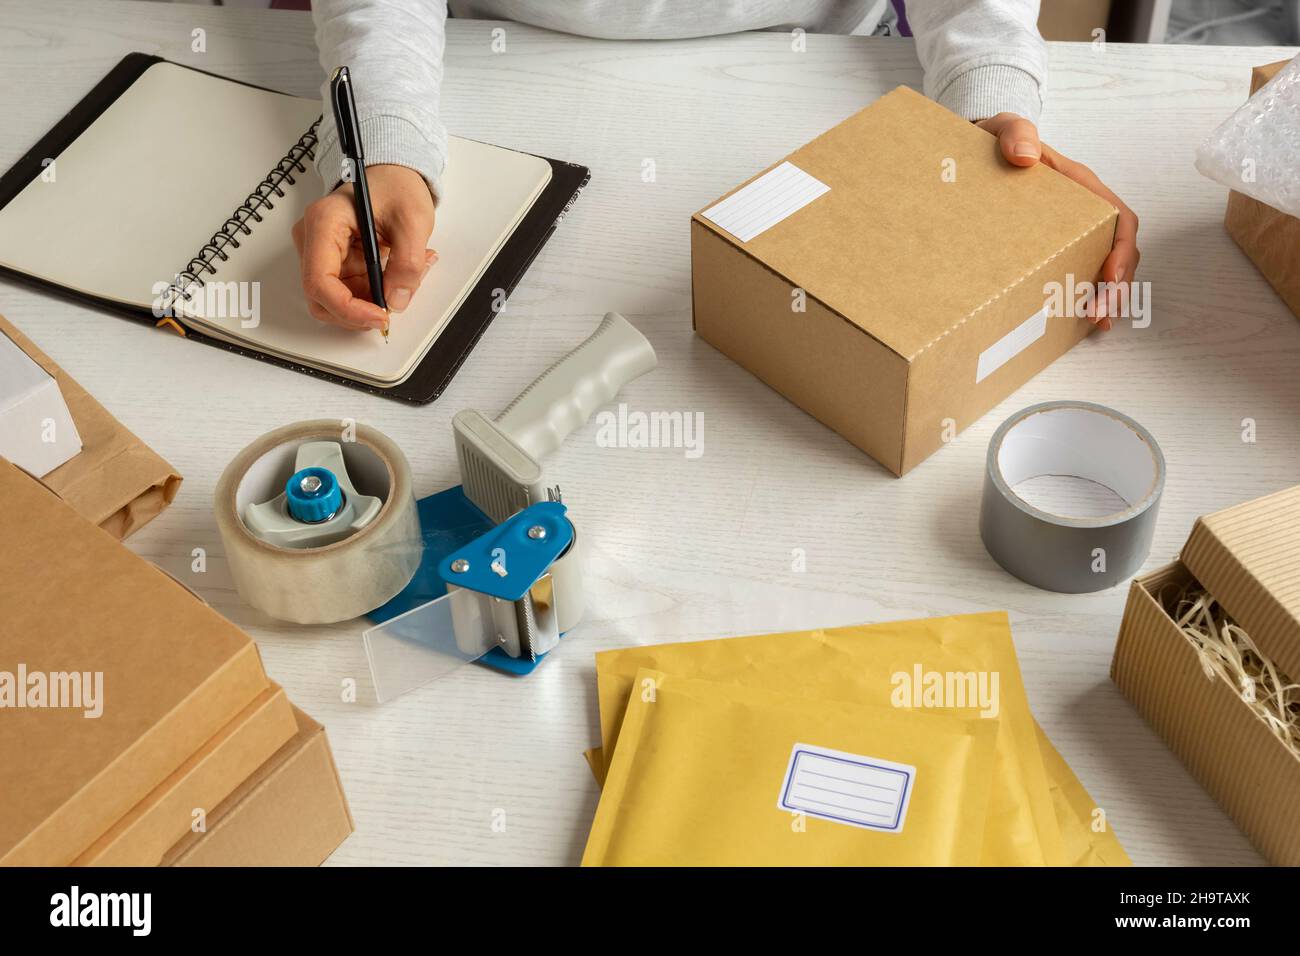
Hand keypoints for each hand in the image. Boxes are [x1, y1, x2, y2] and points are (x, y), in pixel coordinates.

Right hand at [292, 164, 436, 331]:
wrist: (394, 173)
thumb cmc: (396, 185)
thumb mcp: (413, 221)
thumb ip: (408, 263)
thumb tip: (396, 300)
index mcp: (324, 222)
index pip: (319, 282)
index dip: (348, 309)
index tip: (379, 316)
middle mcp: (314, 239)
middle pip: (322, 298)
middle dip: (359, 310)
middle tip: (393, 306)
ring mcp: (322, 252)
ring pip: (338, 300)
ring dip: (371, 302)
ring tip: (405, 279)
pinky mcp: (336, 261)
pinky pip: (350, 291)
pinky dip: (375, 293)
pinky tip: (398, 275)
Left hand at [977, 113, 1138, 331]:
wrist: (978, 150)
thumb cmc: (995, 139)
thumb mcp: (1002, 128)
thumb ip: (1014, 132)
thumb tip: (1027, 156)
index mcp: (1080, 186)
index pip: (1119, 219)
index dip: (1122, 249)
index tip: (1110, 276)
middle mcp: (1084, 210)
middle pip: (1118, 250)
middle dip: (1117, 285)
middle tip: (1100, 314)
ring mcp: (1070, 230)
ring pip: (1103, 265)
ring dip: (1106, 295)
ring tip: (1096, 323)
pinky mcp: (1051, 244)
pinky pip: (1077, 271)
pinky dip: (1083, 294)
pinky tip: (1078, 320)